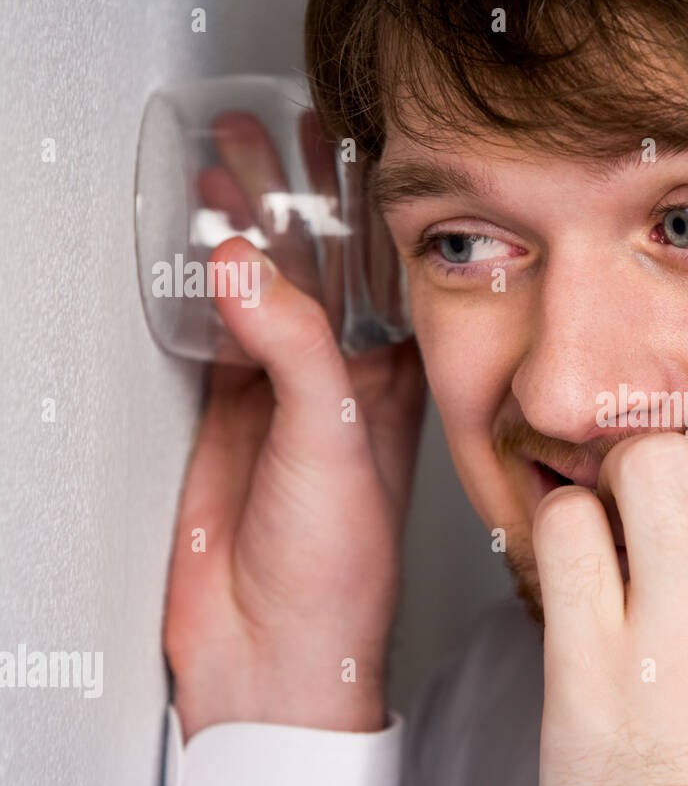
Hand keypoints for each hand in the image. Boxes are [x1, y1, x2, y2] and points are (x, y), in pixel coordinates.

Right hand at [163, 111, 425, 740]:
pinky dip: (199, 283)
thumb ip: (296, 350)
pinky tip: (193, 243)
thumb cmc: (341, 574)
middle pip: (318, 266)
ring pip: (262, 290)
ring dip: (242, 228)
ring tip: (220, 165)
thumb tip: (245, 267)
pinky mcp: (226, 416)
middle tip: (260, 132)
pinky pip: (213, 331)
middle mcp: (345, 383)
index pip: (384, 272)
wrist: (272, 653)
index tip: (339, 143)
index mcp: (396, 385)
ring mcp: (282, 397)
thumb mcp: (332, 444)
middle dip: (290, 197)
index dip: (362, 205)